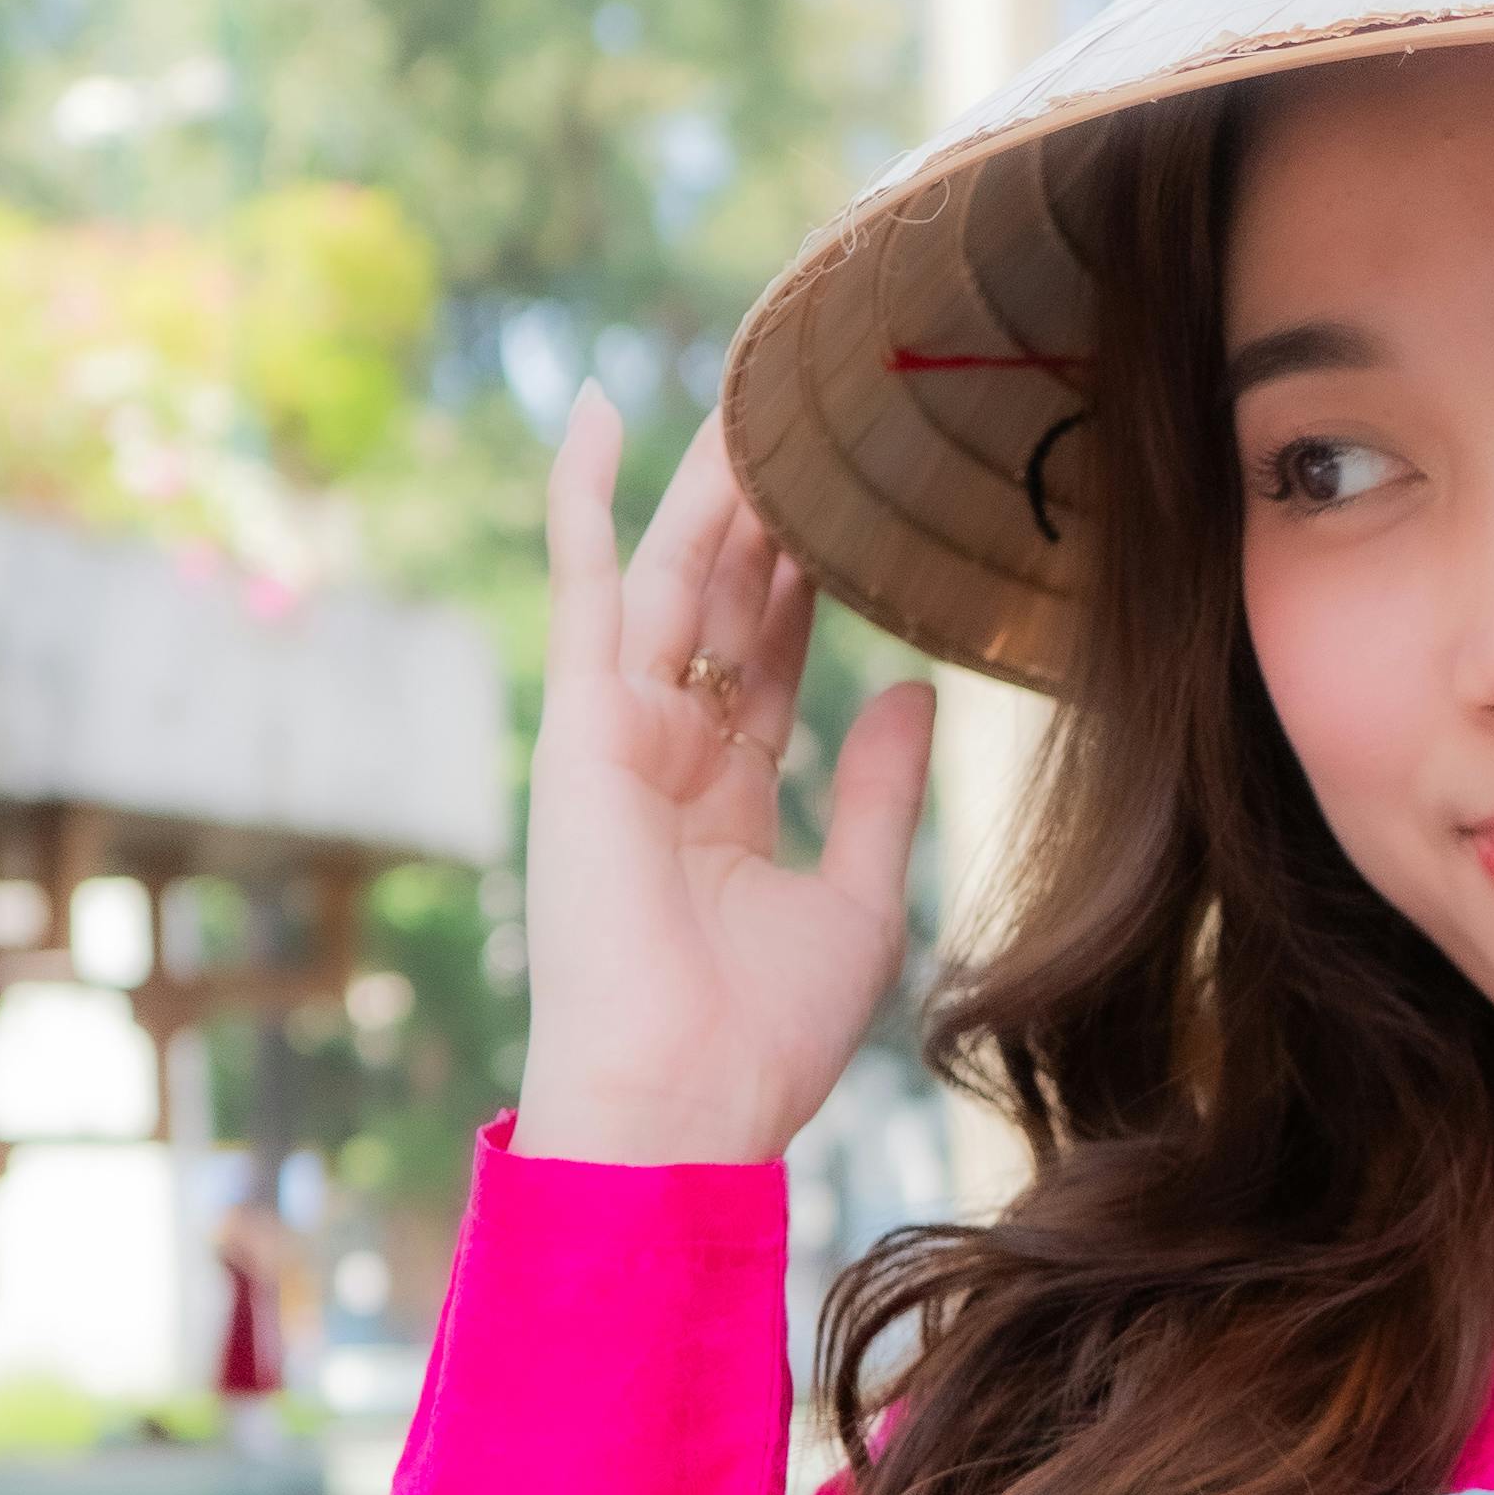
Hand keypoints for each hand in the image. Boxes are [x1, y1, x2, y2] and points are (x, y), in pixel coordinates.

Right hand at [510, 394, 937, 1167]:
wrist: (686, 1103)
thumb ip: (882, 789)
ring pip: (669, 580)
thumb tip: (912, 684)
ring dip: (708, 490)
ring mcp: (619, 737)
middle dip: (762, 514)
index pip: (770, 659)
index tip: (851, 499)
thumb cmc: (763, 1037)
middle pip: (721, 605)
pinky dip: (582, 502)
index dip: (807, 580)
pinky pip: (582, 593)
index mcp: (727, 799)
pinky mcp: (581, 727)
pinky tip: (597, 412)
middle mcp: (667, 756)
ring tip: (755, 390)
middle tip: (808, 412)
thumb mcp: (858, 899)